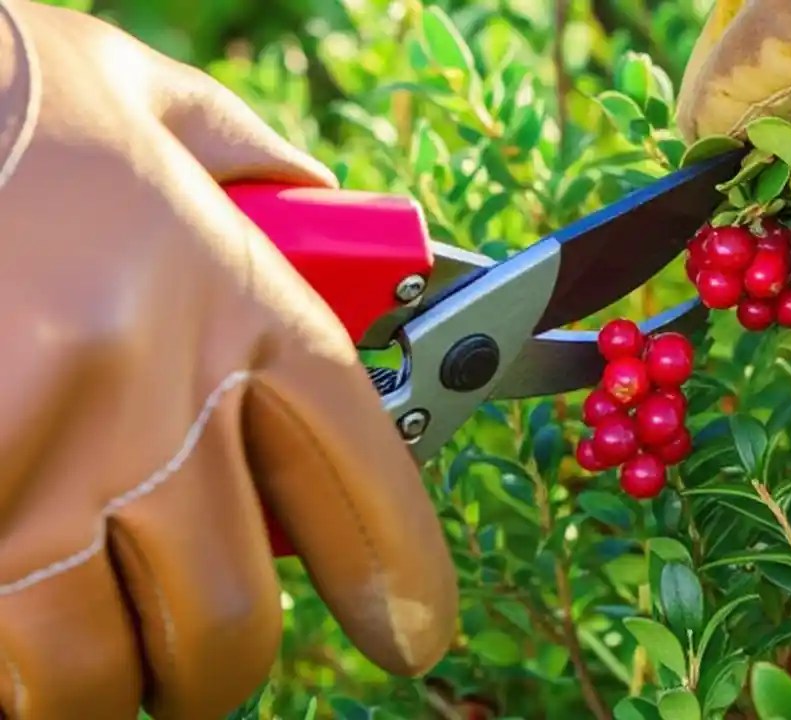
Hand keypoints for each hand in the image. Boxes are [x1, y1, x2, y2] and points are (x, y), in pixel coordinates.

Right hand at [0, 3, 455, 717]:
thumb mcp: (141, 105)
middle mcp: (147, 393)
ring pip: (99, 672)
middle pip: (230, 618)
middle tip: (195, 643)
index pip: (364, 482)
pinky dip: (9, 670)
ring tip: (84, 622)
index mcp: (232, 296)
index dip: (400, 578)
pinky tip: (11, 605)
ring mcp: (30, 467)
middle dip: (217, 656)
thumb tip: (317, 209)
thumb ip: (245, 173)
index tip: (410, 633)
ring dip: (105, 675)